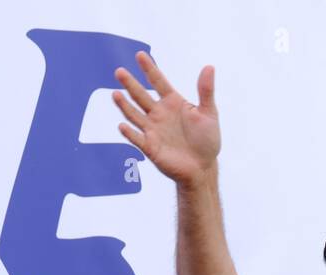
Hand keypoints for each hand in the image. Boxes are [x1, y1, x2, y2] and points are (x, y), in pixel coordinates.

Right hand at [113, 50, 220, 185]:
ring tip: (115, 94)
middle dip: (130, 84)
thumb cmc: (207, 140)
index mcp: (173, 102)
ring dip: (124, 106)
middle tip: (119, 71)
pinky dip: (130, 133)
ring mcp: (153, 130)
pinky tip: (123, 125)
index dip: (150, 69)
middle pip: (141, 95)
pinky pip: (137, 138)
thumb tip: (209, 67)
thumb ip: (206, 91)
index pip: (158, 82)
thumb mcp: (209, 113)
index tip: (140, 55)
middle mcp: (159, 114)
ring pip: (134, 115)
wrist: (202, 168)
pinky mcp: (150, 147)